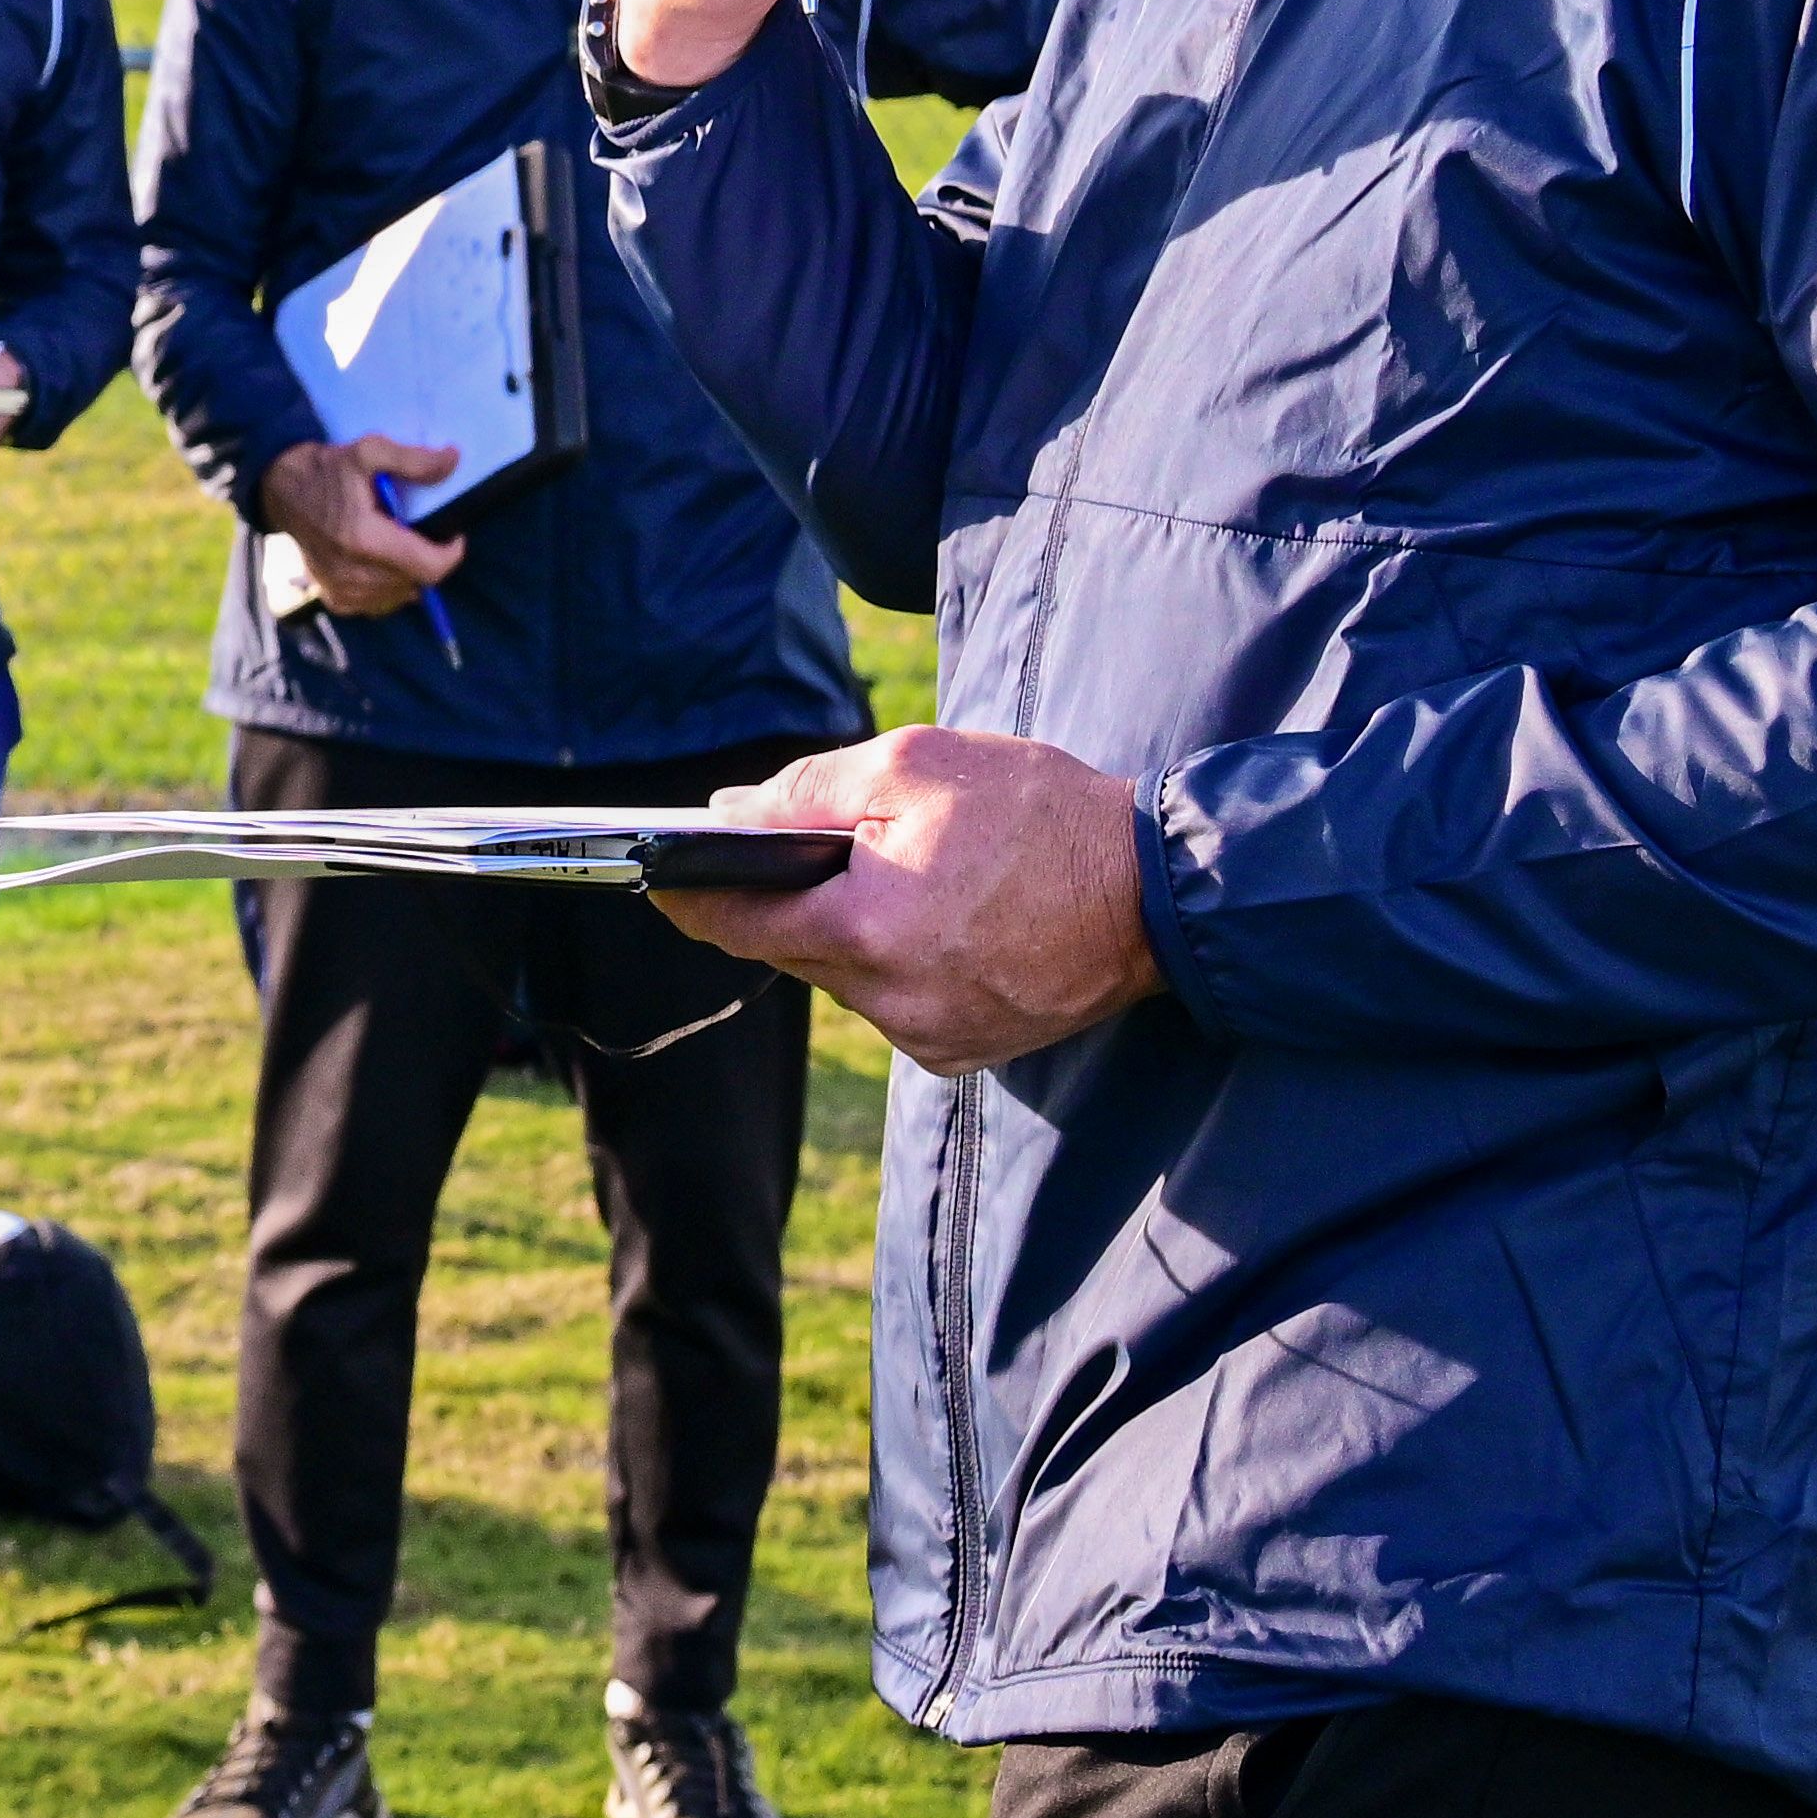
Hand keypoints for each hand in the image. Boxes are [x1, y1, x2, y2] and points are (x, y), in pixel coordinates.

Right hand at [263, 438, 465, 617]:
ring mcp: (341, 588)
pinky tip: (381, 567)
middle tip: (420, 533)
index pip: (430, 568)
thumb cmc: (326, 468)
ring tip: (400, 547)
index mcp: (365, 538)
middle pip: (417, 582)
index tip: (451, 534)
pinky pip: (375, 605)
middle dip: (428, 559)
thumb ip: (414, 461)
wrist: (279, 487)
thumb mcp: (369, 451)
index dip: (451, 553)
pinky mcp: (332, 595)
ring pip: (398, 596)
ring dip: (408, 575)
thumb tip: (453, 460)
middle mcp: (353, 571)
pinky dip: (386, 590)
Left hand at [655, 720, 1165, 1074]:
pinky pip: (897, 1003)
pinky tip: (941, 917)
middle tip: (800, 849)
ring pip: (846, 978)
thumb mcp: (913, 766)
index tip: (654, 874)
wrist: (1162, 890)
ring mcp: (932, 1037)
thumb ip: (802, 793)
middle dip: (787, 901)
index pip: (736, 927)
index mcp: (868, 932)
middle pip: (791, 952)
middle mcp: (891, 1002)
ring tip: (894, 873)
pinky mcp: (968, 1052)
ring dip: (850, 930)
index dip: (689, 897)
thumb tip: (723, 816)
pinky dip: (897, 961)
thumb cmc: (1038, 812)